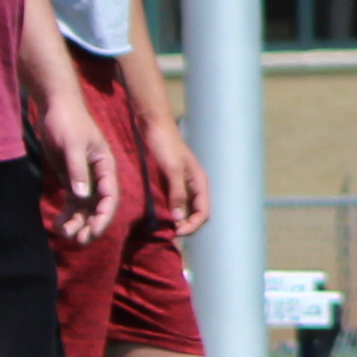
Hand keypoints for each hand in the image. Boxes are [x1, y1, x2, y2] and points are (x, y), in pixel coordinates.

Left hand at [30, 79, 117, 244]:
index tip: (94, 231)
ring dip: (77, 221)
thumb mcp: (73, 145)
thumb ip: (77, 171)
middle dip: (91, 224)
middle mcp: (98, 175)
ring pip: (85, 207)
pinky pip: (72, 201)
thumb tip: (82, 196)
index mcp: (106, 166)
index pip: (109, 196)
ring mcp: (84, 177)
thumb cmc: (68, 122)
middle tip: (80, 240)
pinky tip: (58, 223)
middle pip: (99, 206)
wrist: (55, 107)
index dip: (104, 216)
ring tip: (65, 234)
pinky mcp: (70, 177)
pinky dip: (67, 213)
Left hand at [139, 110, 210, 239]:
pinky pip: (170, 199)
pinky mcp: (167, 179)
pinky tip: (154, 213)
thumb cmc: (165, 144)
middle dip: (185, 225)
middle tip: (168, 233)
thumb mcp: (172, 170)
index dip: (192, 225)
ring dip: (175, 218)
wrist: (152, 123)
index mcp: (199, 182)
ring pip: (182, 207)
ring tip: (161, 226)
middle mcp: (192, 184)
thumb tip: (178, 219)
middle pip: (194, 212)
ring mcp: (180, 182)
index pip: (204, 212)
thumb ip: (177, 194)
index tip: (176, 232)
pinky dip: (165, 209)